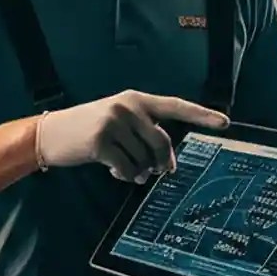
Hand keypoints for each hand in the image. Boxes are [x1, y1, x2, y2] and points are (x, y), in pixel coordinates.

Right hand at [36, 89, 227, 181]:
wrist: (51, 134)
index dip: (201, 115)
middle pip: (162, 142)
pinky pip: (128, 169)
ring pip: (145, 159)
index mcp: (135, 99)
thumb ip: (144, 134)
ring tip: (124, 168)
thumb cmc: (89, 130)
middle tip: (159, 172)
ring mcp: (114, 123)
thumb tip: (167, 164)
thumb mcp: (118, 121)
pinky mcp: (101, 142)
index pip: (175, 106)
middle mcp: (127, 107)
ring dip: (139, 171)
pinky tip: (114, 172)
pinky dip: (125, 176)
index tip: (225, 122)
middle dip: (162, 162)